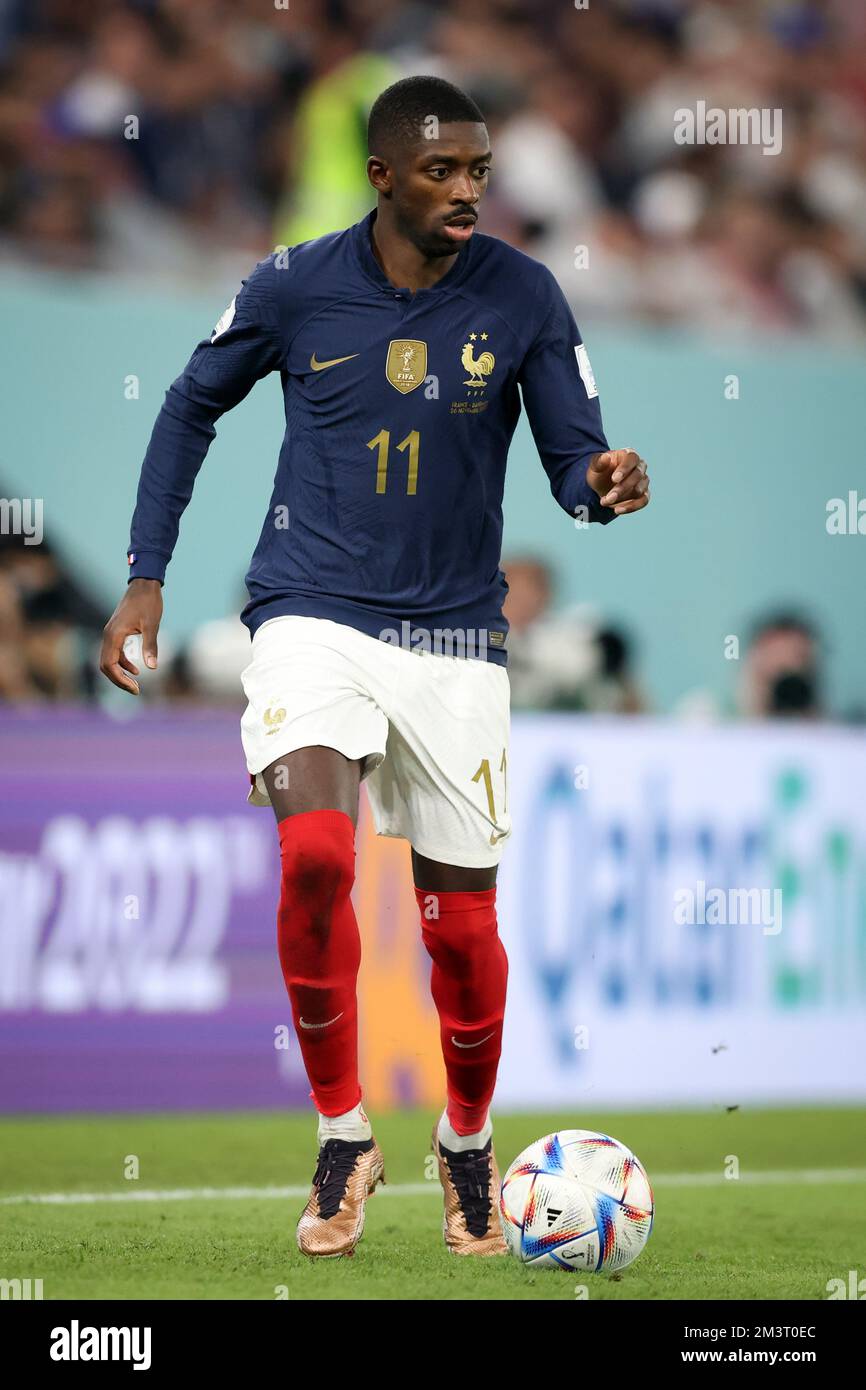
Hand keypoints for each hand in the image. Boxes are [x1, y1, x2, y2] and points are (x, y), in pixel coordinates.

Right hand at [99, 578, 162, 694]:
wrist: (144, 584)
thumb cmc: (148, 602)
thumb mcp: (152, 625)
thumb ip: (151, 646)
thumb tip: (153, 668)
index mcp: (114, 635)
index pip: (109, 665)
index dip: (120, 680)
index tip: (136, 689)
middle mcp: (108, 635)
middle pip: (105, 665)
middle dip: (118, 680)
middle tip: (136, 691)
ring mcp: (111, 633)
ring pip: (109, 660)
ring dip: (120, 673)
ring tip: (136, 685)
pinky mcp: (116, 632)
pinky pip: (114, 653)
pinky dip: (123, 663)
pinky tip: (136, 670)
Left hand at [586, 448, 649, 514]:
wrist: (601, 485)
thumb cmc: (600, 471)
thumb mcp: (595, 466)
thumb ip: (599, 461)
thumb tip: (606, 457)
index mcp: (629, 454)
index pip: (632, 458)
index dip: (625, 468)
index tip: (614, 479)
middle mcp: (640, 466)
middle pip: (637, 475)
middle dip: (622, 488)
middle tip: (608, 497)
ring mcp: (643, 481)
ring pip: (639, 490)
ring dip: (622, 498)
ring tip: (605, 502)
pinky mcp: (643, 494)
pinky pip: (643, 501)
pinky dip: (631, 507)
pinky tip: (617, 510)